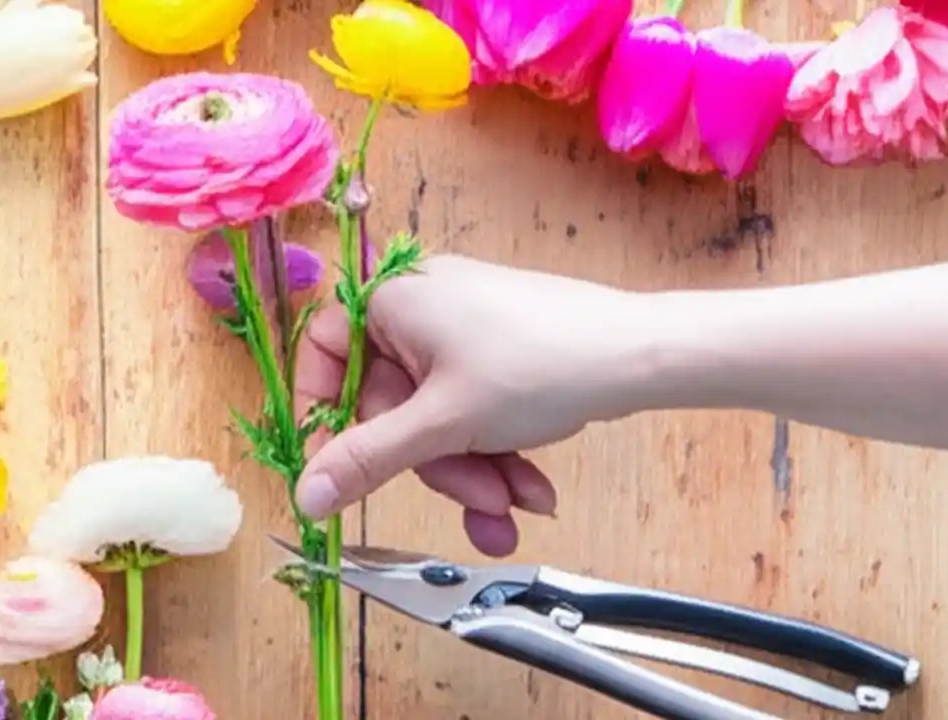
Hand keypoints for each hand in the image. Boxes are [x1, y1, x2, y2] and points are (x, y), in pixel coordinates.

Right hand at [294, 254, 657, 555]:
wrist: (643, 354)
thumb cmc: (538, 367)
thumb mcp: (442, 423)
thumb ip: (367, 461)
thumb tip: (304, 497)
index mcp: (392, 301)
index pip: (324, 352)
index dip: (325, 415)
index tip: (337, 472)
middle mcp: (421, 308)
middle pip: (391, 403)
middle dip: (436, 466)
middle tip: (477, 503)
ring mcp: (462, 330)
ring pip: (436, 418)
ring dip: (471, 472)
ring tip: (513, 510)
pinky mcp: (498, 353)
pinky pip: (472, 411)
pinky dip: (494, 452)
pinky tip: (530, 489)